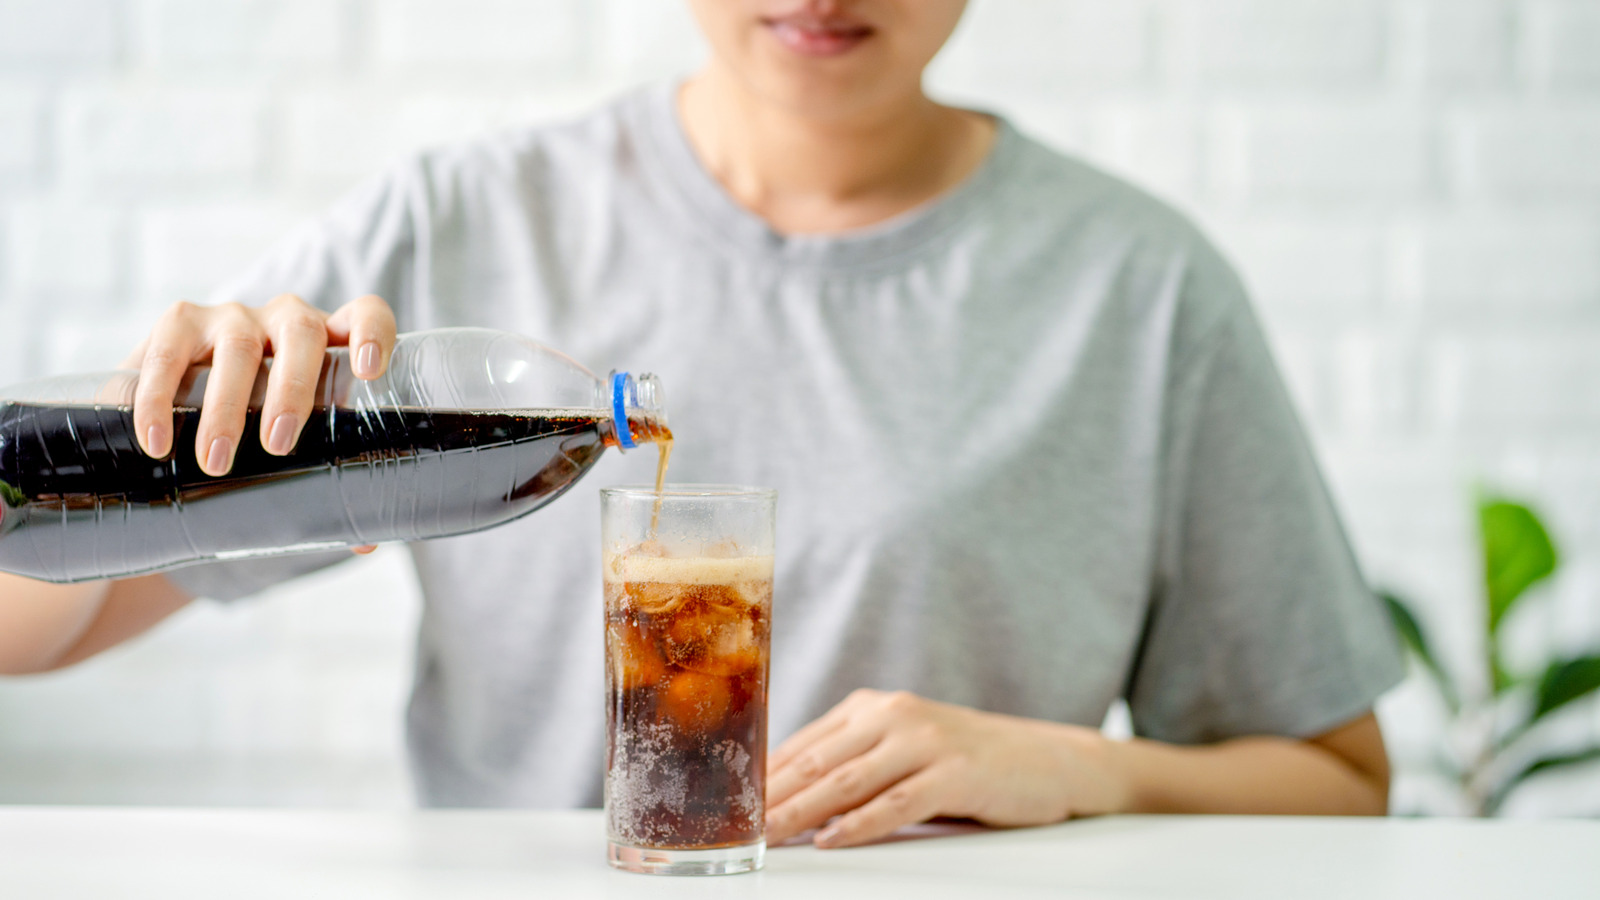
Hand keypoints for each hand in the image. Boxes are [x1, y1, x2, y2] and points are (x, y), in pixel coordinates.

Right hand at [124, 294, 395, 475]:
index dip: (374, 333)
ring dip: (228, 406)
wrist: (183, 421)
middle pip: (302, 333)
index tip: (370, 371)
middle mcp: (287, 319)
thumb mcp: (296, 452)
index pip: (367, 315)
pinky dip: (160, 401)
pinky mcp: (177, 322)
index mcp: (334, 344)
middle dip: (292, 389)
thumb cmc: (262, 434)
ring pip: (239, 345)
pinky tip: (159, 442)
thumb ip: (330, 486)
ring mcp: (233, 316)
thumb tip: (367, 543)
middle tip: (278, 445)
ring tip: (216, 461)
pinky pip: (168, 354)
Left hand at [765, 689, 1130, 848]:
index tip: (730, 803)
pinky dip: (860, 825)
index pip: (802, 743)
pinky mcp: (955, 773)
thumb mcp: (905, 748)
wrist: (1048, 759)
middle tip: (735, 826)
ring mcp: (926, 741)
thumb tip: (789, 798)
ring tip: (768, 836)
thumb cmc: (968, 761)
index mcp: (874, 708)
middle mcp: (894, 715)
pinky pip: (896, 802)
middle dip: (771, 798)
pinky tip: (832, 841)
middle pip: (817, 762)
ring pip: (847, 781)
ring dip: (802, 812)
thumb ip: (855, 763)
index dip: (763, 776)